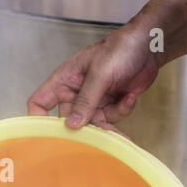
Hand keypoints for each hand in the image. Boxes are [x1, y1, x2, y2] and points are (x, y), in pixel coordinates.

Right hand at [27, 21, 158, 129]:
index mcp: (64, 80)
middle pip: (69, 121)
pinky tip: (131, 97)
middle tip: (94, 141)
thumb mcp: (100, 74)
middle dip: (83, 130)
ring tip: (121, 121)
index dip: (38, 119)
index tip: (45, 136)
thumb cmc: (119, 49)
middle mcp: (75, 93)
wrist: (148, 45)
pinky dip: (123, 111)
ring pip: (93, 125)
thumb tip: (71, 126)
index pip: (39, 102)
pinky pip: (112, 119)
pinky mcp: (110, 105)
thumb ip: (86, 100)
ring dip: (108, 126)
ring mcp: (93, 100)